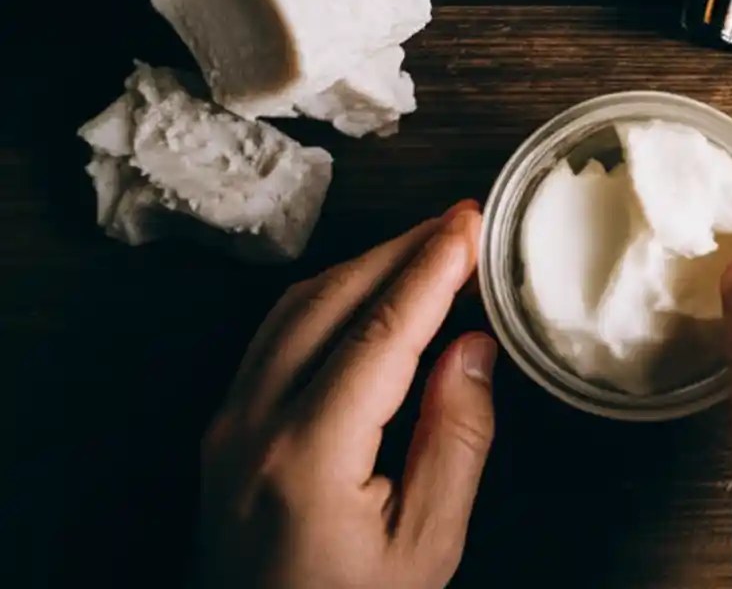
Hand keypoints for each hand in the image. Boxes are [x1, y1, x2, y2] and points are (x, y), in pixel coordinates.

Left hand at [196, 202, 494, 588]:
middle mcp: (252, 424)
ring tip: (425, 247)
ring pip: (293, 310)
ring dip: (362, 267)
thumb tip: (473, 347)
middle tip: (459, 222)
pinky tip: (370, 294)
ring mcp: (227, 424)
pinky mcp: (223, 432)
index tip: (470, 225)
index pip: (381, 333)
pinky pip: (274, 338)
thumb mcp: (426, 545)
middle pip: (328, 301)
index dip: (431, 271)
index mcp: (308, 455)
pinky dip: (328, 299)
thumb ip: (454, 440)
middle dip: (398, 250)